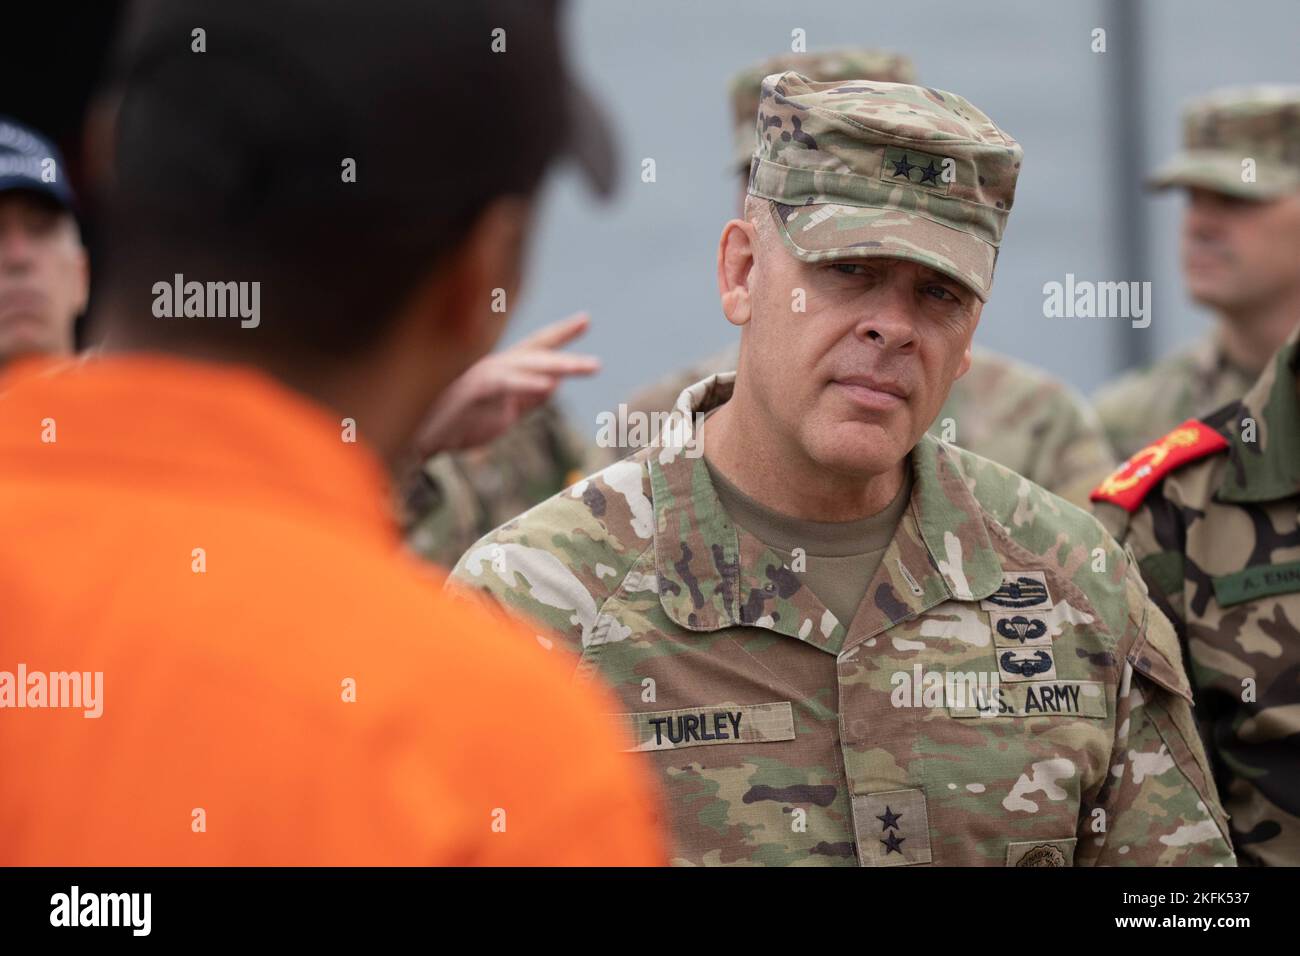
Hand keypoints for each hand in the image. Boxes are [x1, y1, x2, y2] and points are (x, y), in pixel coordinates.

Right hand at [413, 312, 599, 456]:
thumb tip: (553, 385)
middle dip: (567, 347)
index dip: (561, 334)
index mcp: (501, 370)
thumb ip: (526, 400)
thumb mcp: (501, 414)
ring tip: (588, 367)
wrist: (418, 436)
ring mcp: (482, 374)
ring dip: (560, 365)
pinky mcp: (472, 389)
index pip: (535, 347)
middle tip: (597, 360)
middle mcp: (494, 365)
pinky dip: (526, 384)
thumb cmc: (454, 423)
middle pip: (536, 350)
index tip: (585, 320)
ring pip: (526, 363)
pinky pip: (503, 384)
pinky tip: (549, 386)